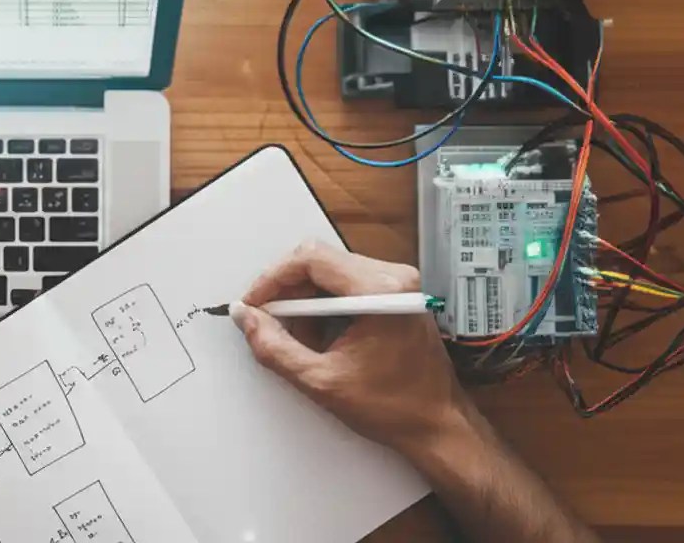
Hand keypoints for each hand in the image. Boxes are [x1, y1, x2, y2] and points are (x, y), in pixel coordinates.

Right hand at [230, 240, 475, 456]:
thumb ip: (274, 346)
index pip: (311, 259)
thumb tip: (244, 317)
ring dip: (305, 302)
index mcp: (380, 292)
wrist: (439, 425)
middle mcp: (393, 277)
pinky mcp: (396, 294)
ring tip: (300, 340)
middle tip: (269, 324)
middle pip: (319, 261)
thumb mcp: (320, 381)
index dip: (272, 279)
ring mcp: (398, 284)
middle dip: (287, 293)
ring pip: (330, 272)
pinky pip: (346, 284)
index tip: (253, 304)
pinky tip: (321, 339)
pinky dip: (324, 307)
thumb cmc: (392, 408)